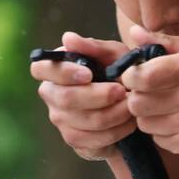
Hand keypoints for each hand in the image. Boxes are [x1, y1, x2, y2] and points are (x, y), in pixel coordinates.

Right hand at [32, 32, 134, 160]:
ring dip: (113, 114)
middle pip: (65, 98)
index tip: (89, 75)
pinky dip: (116, 131)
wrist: (138, 104)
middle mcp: (52, 95)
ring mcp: (61, 120)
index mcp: (56, 70)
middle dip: (97, 96)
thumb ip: (94, 47)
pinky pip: (92, 140)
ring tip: (132, 106)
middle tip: (122, 92)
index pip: (40, 69)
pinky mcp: (75, 140)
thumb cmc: (120, 73)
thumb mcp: (115, 55)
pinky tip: (130, 123)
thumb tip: (68, 38)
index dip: (63, 72)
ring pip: (82, 121)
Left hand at [118, 25, 178, 165]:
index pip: (140, 76)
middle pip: (136, 103)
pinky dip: (165, 134)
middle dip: (140, 99)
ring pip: (144, 123)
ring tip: (170, 111)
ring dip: (152, 118)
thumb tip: (134, 33)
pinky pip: (159, 140)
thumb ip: (166, 42)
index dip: (131, 78)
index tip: (137, 78)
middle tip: (153, 96)